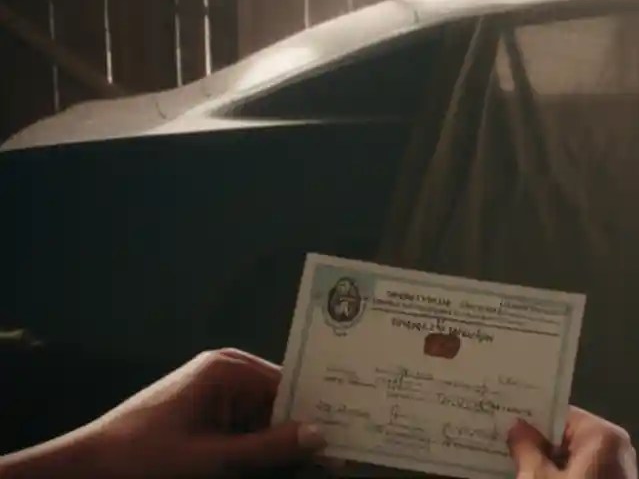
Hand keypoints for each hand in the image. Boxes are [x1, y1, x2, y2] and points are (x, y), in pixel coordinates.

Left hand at [0, 348, 325, 477]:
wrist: (82, 471)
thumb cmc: (144, 459)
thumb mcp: (211, 460)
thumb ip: (268, 449)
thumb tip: (323, 436)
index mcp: (229, 370)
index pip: (293, 386)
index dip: (323, 411)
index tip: (356, 431)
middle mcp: (226, 374)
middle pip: (283, 403)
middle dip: (306, 432)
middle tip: (346, 457)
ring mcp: (214, 395)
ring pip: (266, 422)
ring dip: (283, 447)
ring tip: (324, 464)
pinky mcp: (204, 418)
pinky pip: (245, 431)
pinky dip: (260, 451)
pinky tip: (281, 469)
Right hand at [507, 407, 637, 478]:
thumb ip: (527, 450)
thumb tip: (517, 426)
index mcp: (602, 435)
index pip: (561, 414)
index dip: (533, 420)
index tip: (508, 421)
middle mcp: (617, 445)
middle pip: (569, 435)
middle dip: (540, 443)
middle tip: (506, 444)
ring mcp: (620, 467)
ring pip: (576, 456)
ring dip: (551, 462)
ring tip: (518, 463)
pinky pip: (586, 470)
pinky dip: (566, 474)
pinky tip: (544, 477)